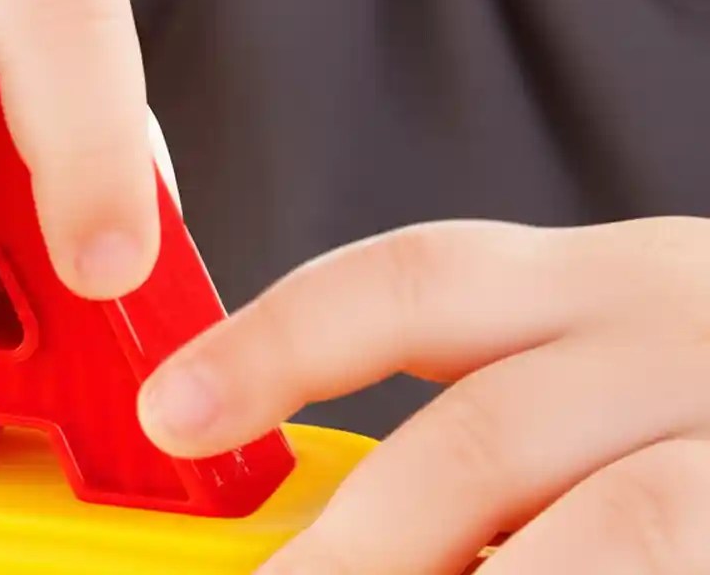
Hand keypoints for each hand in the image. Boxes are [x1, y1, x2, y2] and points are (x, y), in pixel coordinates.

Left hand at [139, 217, 709, 573]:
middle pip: (478, 436)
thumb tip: (334, 526)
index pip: (411, 280)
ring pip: (605, 531)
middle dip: (356, 547)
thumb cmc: (707, 406)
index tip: (171, 411)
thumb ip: (484, 433)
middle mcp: (684, 329)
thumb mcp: (601, 376)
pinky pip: (667, 565)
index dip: (274, 343)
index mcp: (604, 286)